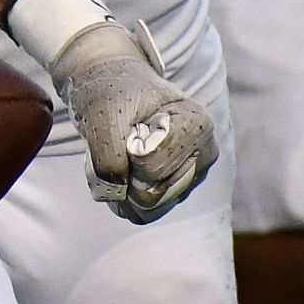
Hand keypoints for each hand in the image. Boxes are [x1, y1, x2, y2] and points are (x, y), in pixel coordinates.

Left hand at [49, 23, 217, 222]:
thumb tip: (118, 196)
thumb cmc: (112, 92)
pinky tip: (120, 168)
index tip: (129, 122)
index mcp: (197, 124)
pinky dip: (120, 196)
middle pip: (150, 195)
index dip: (125, 150)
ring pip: (145, 210)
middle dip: (121, 172)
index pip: (150, 166)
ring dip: (118, 186)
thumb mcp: (101, 111)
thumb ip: (107, 155)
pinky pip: (141, 214)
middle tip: (117, 139)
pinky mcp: (175, 194)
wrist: (113, 89)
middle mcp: (203, 155)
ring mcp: (191, 178)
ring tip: (119, 151)